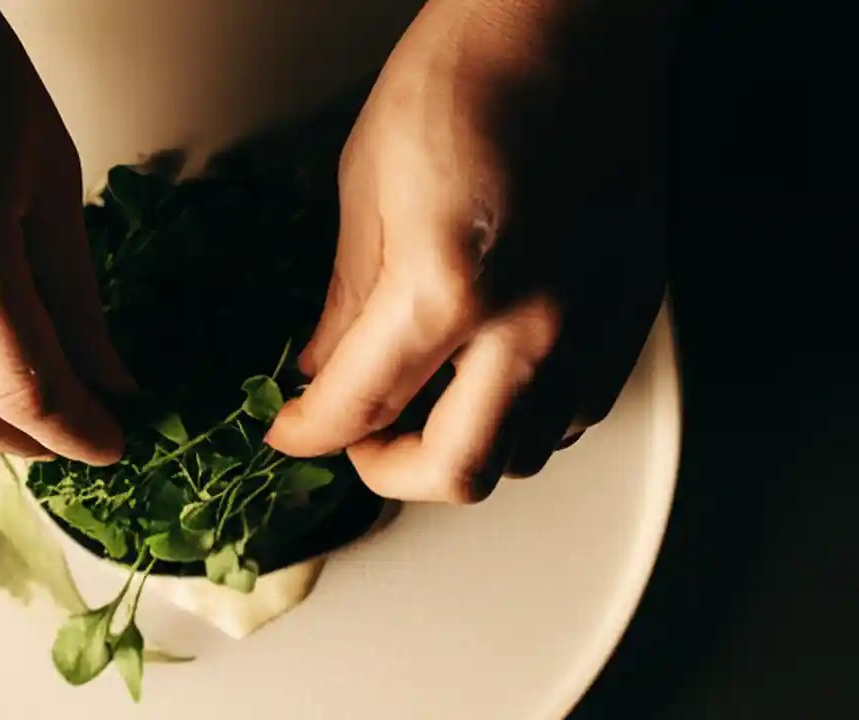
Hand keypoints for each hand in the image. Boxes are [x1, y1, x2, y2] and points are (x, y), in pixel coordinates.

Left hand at [266, 0, 667, 501]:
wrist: (568, 27)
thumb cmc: (465, 78)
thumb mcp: (364, 188)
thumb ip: (347, 301)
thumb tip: (324, 368)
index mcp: (448, 286)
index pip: (361, 408)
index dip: (310, 434)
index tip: (293, 431)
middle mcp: (532, 323)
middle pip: (457, 471)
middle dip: (388, 472)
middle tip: (357, 439)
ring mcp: (591, 322)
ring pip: (524, 454)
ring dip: (458, 449)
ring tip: (419, 404)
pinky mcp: (629, 309)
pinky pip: (576, 411)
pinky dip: (521, 419)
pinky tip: (488, 378)